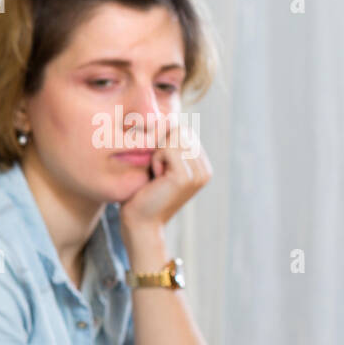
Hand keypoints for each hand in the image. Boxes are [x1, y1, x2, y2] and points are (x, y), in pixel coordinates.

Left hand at [118, 117, 211, 252]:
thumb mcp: (156, 167)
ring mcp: (198, 173)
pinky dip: (155, 159)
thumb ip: (165, 147)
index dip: (163, 141)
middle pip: (180, 130)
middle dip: (161, 145)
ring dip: (157, 153)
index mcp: (201, 166)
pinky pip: (167, 148)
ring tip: (155, 175)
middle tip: (155, 171)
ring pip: (174, 136)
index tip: (156, 166)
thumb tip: (164, 119)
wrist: (139, 225)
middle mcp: (204, 169)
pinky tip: (155, 177)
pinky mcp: (186, 176)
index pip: (183, 130)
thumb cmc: (141, 196)